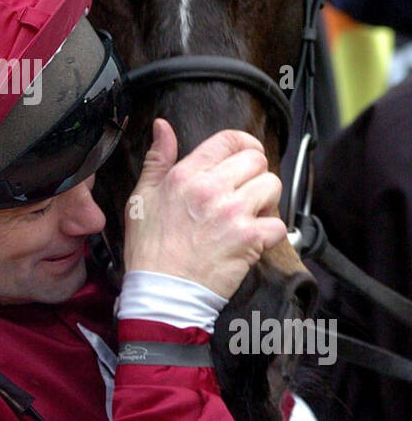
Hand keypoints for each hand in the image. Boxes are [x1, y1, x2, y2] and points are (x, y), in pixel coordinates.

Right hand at [124, 118, 286, 298]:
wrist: (162, 292)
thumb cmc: (150, 249)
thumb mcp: (142, 197)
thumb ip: (157, 159)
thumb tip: (162, 127)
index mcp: (186, 175)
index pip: (229, 139)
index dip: (244, 144)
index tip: (245, 156)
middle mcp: (212, 189)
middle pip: (257, 160)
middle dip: (255, 174)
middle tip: (245, 191)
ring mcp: (233, 213)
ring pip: (273, 186)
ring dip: (266, 200)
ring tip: (250, 213)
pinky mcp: (249, 240)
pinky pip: (279, 224)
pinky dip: (271, 232)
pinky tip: (254, 238)